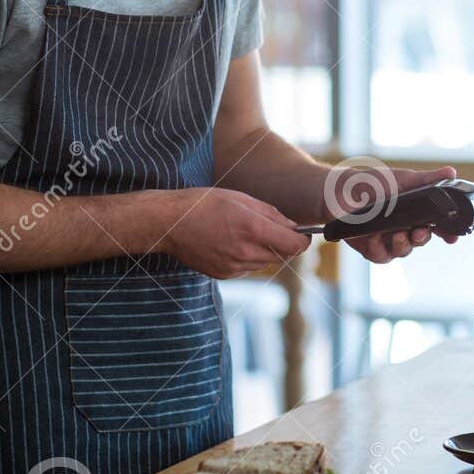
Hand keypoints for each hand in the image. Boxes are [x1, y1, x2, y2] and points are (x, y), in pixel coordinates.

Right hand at [166, 187, 310, 278]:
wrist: (169, 223)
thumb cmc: (205, 204)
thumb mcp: (242, 199)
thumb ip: (272, 214)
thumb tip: (293, 226)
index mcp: (253, 230)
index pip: (295, 245)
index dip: (303, 240)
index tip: (303, 234)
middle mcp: (246, 252)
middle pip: (282, 255)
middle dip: (284, 243)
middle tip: (273, 228)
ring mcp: (234, 267)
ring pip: (265, 262)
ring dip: (266, 250)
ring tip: (245, 232)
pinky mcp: (224, 275)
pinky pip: (248, 268)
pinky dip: (248, 257)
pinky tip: (231, 242)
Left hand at [337, 165, 461, 264]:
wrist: (335, 190)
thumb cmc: (369, 182)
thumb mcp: (401, 179)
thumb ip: (427, 179)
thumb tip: (452, 172)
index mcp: (415, 211)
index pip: (436, 225)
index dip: (447, 233)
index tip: (453, 237)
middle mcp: (404, 227)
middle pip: (421, 240)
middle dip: (423, 238)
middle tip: (420, 232)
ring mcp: (387, 239)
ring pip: (403, 251)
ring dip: (403, 244)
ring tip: (398, 234)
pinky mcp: (370, 248)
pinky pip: (381, 256)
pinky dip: (379, 249)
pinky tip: (375, 238)